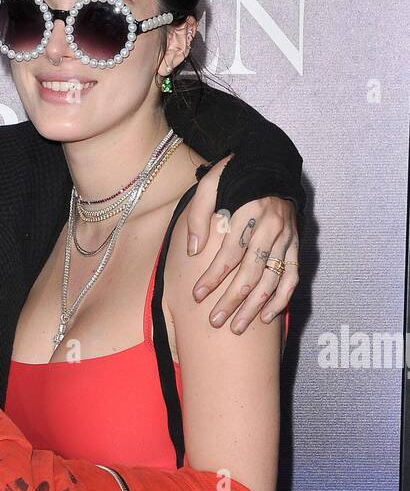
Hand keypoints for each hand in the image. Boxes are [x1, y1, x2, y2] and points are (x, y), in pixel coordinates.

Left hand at [185, 155, 298, 333]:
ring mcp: (287, 237)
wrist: (271, 163)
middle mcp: (272, 227)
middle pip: (252, 272)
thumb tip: (193, 252)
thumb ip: (198, 216)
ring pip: (273, 279)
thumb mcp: (210, 184)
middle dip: (232, 300)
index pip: (230, 253)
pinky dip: (282, 298)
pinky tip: (267, 316)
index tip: (197, 296)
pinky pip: (292, 276)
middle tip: (215, 321)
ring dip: (255, 306)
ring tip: (237, 327)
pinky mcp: (296, 244)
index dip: (213, 277)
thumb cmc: (234, 176)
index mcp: (250, 211)